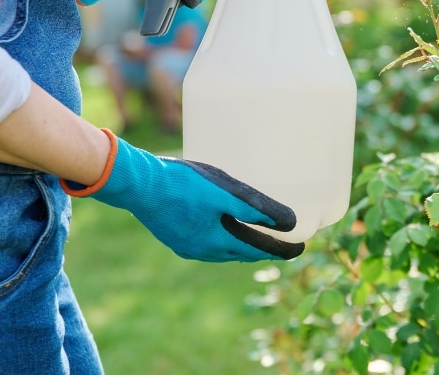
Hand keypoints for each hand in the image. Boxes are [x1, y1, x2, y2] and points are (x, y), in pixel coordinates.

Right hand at [62, 129, 302, 261]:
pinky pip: (206, 244)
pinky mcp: (174, 237)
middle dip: (263, 250)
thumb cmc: (182, 184)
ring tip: (257, 238)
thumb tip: (287, 222)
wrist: (138, 184)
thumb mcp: (224, 192)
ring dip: (242, 247)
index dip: (281, 250)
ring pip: (223, 251)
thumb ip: (255, 208)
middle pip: (242, 253)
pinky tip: (222, 229)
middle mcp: (203, 251)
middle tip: (282, 244)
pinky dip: (222, 240)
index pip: (258, 250)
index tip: (301, 249)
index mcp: (218, 242)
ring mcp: (186, 246)